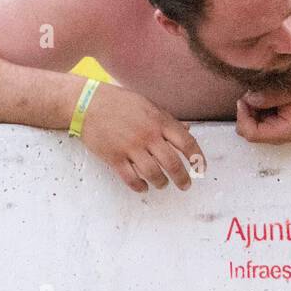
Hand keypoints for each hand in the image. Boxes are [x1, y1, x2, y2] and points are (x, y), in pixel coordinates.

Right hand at [78, 83, 204, 192]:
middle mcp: (148, 136)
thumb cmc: (122, 103)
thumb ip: (169, 121)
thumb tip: (187, 130)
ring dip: (161, 183)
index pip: (186, 143)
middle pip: (172, 163)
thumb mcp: (150, 106)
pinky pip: (130, 178)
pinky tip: (144, 187)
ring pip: (153, 173)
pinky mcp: (114, 157)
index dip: (197, 158)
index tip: (201, 168)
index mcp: (160, 121)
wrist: (89, 104)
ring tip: (162, 185)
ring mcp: (130, 147)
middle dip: (182, 178)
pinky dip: (139, 186)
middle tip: (185, 185)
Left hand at [236, 89, 290, 143]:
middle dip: (246, 112)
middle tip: (256, 94)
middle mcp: (275, 137)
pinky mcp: (276, 126)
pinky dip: (260, 108)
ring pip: (251, 124)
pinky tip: (271, 98)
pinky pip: (260, 120)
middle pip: (246, 130)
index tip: (246, 99)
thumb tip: (248, 98)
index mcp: (280, 133)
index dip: (243, 116)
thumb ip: (270, 97)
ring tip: (266, 95)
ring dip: (253, 109)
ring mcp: (275, 133)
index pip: (250, 133)